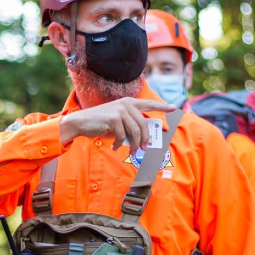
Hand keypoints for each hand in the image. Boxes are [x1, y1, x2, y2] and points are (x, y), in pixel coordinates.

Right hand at [59, 98, 174, 152]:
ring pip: (135, 131)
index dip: (162, 106)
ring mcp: (121, 110)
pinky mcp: (114, 118)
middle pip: (143, 124)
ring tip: (131, 151)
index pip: (149, 104)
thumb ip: (130, 125)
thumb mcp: (118, 123)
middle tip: (143, 149)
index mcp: (129, 102)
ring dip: (134, 145)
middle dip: (144, 139)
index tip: (173, 107)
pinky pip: (123, 136)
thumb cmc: (100, 124)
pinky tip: (114, 146)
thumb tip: (144, 138)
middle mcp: (126, 104)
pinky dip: (119, 144)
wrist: (81, 122)